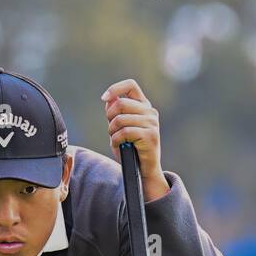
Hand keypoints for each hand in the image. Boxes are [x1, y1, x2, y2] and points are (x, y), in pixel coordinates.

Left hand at [101, 78, 170, 201]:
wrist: (144, 170)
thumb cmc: (131, 149)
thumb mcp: (121, 128)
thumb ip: (116, 113)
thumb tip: (109, 99)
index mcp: (144, 106)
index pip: (131, 85)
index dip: (115, 89)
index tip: (104, 98)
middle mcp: (150, 112)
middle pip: (121, 104)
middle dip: (110, 118)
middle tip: (111, 130)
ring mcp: (152, 123)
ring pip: (121, 119)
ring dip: (112, 131)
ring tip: (115, 140)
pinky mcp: (150, 135)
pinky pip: (124, 132)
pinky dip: (116, 140)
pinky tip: (119, 146)